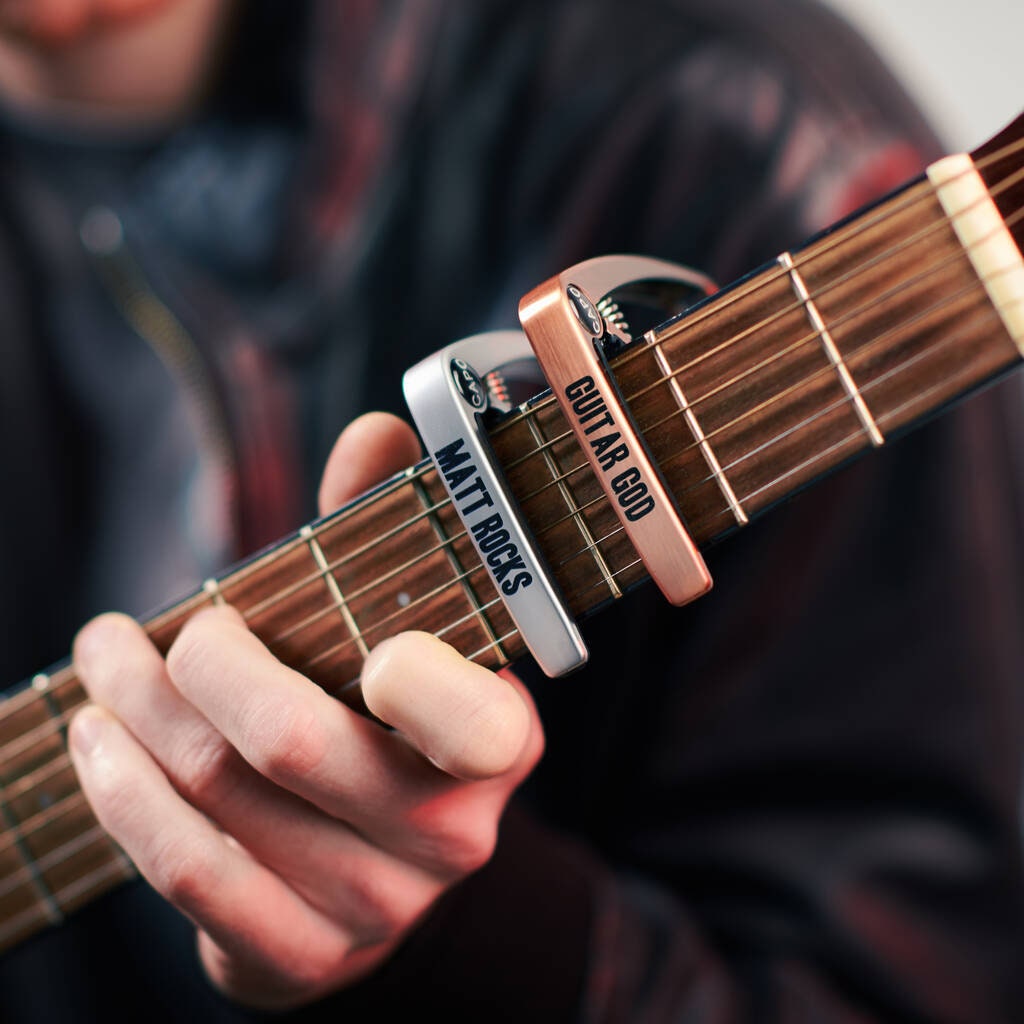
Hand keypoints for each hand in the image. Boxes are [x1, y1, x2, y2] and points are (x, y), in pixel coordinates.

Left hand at [68, 413, 544, 1008]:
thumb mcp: (407, 635)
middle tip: (150, 630)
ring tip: (103, 664)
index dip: (406, 678)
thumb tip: (380, 429)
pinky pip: (187, 875)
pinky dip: (124, 796)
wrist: (385, 875)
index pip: (470, 722)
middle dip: (195, 666)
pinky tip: (98, 745)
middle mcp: (449, 834)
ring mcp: (376, 906)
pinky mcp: (300, 956)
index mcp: (498, 744)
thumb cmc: (389, 726)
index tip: (319, 622)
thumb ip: (391, 534)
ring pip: (221, 798)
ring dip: (134, 716)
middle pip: (291, 743)